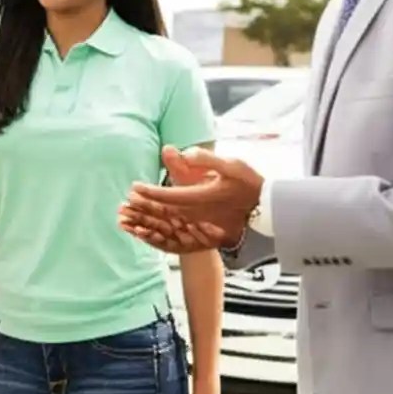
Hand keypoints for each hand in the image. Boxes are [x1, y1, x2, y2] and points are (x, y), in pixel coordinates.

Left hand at [121, 146, 260, 248]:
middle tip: (123, 205)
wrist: (269, 210)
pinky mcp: (206, 238)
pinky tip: (148, 238)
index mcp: (203, 197)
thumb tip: (182, 150)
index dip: (150, 192)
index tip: (133, 188)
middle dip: (142, 209)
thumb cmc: (250, 184)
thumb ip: (206, 158)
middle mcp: (199, 216)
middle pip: (164, 214)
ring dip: (146, 226)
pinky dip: (160, 241)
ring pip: (168, 229)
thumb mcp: (232, 166)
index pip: (169, 195)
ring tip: (127, 223)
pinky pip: (179, 243)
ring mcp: (202, 229)